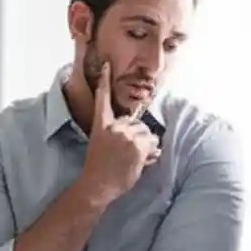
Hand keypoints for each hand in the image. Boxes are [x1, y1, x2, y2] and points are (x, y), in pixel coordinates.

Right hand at [77, 62, 160, 205]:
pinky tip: (140, 162)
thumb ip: (119, 136)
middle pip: (137, 123)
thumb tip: (149, 142)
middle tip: (127, 154)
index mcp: (102, 125)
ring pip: (147, 134)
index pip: (103, 100)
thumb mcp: (102, 146)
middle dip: (138, 137)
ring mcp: (126, 136)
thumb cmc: (99, 169)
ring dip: (145, 146)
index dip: (105, 82)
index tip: (107, 66)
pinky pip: (152, 144)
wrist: (97, 185)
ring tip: (132, 159)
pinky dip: (150, 153)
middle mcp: (114, 127)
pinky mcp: (137, 145)